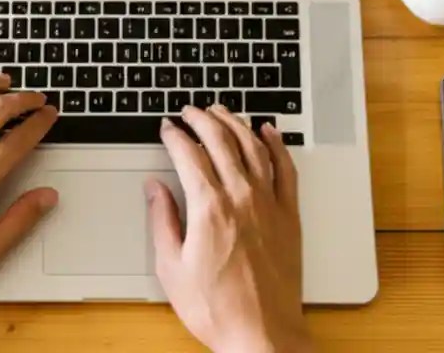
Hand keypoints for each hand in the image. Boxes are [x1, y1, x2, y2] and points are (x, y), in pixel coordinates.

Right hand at [146, 105, 310, 352]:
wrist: (262, 334)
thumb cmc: (217, 308)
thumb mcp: (172, 268)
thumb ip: (163, 221)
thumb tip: (155, 189)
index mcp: (209, 208)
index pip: (189, 155)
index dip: (175, 136)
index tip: (167, 128)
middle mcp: (241, 198)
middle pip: (221, 141)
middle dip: (203, 119)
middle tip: (190, 111)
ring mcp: (269, 204)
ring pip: (253, 147)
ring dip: (236, 124)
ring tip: (222, 111)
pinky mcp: (288, 216)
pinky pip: (285, 169)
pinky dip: (276, 145)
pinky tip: (268, 132)